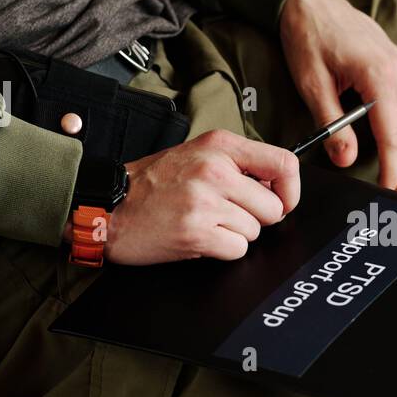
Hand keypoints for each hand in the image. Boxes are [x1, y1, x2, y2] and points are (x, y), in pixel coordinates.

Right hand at [95, 129, 299, 264]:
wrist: (106, 206)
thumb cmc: (150, 184)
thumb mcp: (196, 154)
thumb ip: (237, 164)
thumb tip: (277, 187)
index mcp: (219, 145)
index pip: (285, 164)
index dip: (290, 191)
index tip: (282, 202)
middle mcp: (215, 170)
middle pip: (273, 208)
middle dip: (255, 219)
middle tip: (226, 215)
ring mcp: (205, 201)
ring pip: (255, 231)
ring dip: (234, 234)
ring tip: (204, 222)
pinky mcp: (196, 232)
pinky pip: (237, 249)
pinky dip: (221, 250)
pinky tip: (198, 237)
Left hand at [279, 0, 396, 191]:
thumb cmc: (307, 35)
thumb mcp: (312, 84)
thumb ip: (332, 124)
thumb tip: (347, 159)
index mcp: (378, 75)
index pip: (393, 134)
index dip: (393, 167)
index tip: (389, 191)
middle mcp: (396, 71)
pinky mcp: (393, 63)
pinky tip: (392, 141)